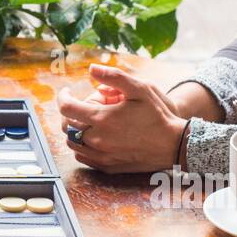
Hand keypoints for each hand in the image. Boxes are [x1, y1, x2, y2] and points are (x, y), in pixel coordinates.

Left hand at [56, 63, 187, 173]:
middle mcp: (98, 140)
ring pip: (72, 144)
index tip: (67, 92)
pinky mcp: (108, 167)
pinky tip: (92, 137)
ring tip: (85, 121)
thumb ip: (114, 77)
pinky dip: (82, 146)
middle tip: (79, 105)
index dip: (62, 97)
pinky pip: (84, 157)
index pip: (66, 108)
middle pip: (66, 127)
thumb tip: (92, 69)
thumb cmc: (157, 115)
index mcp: (102, 119)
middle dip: (68, 113)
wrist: (174, 144)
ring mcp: (102, 156)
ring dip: (73, 131)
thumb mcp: (140, 89)